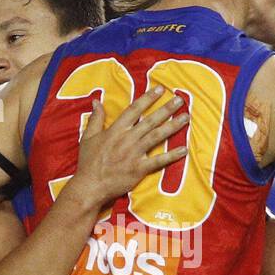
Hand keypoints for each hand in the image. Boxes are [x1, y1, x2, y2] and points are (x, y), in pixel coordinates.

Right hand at [66, 85, 188, 207]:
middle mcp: (127, 139)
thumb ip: (96, 119)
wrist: (90, 185)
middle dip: (166, 109)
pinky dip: (172, 155)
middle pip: (150, 120)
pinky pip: (159, 160)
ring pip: (157, 136)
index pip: (135, 109)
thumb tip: (97, 102)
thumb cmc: (88, 162)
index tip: (160, 89)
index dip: (148, 98)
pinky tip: (184, 149)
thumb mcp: (88, 137)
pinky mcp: (139, 168)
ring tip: (186, 118)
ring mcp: (135, 153)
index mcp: (116, 130)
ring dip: (173, 126)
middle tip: (180, 100)